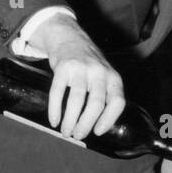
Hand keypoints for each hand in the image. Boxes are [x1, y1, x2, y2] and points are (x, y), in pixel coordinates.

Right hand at [33, 13, 125, 137]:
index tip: (97, 132)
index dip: (108, 120)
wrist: (68, 36)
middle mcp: (99, 72)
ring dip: (70, 120)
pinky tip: (54, 120)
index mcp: (113, 78)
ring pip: (77, 99)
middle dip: (86, 124)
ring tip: (66, 132)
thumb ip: (103, 96)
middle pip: (96, 103)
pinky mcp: (63, 67)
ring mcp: (81, 68)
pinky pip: (58, 91)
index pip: (117, 102)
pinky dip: (55, 109)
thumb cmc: (88, 64)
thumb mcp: (104, 76)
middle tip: (78, 135)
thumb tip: (94, 127)